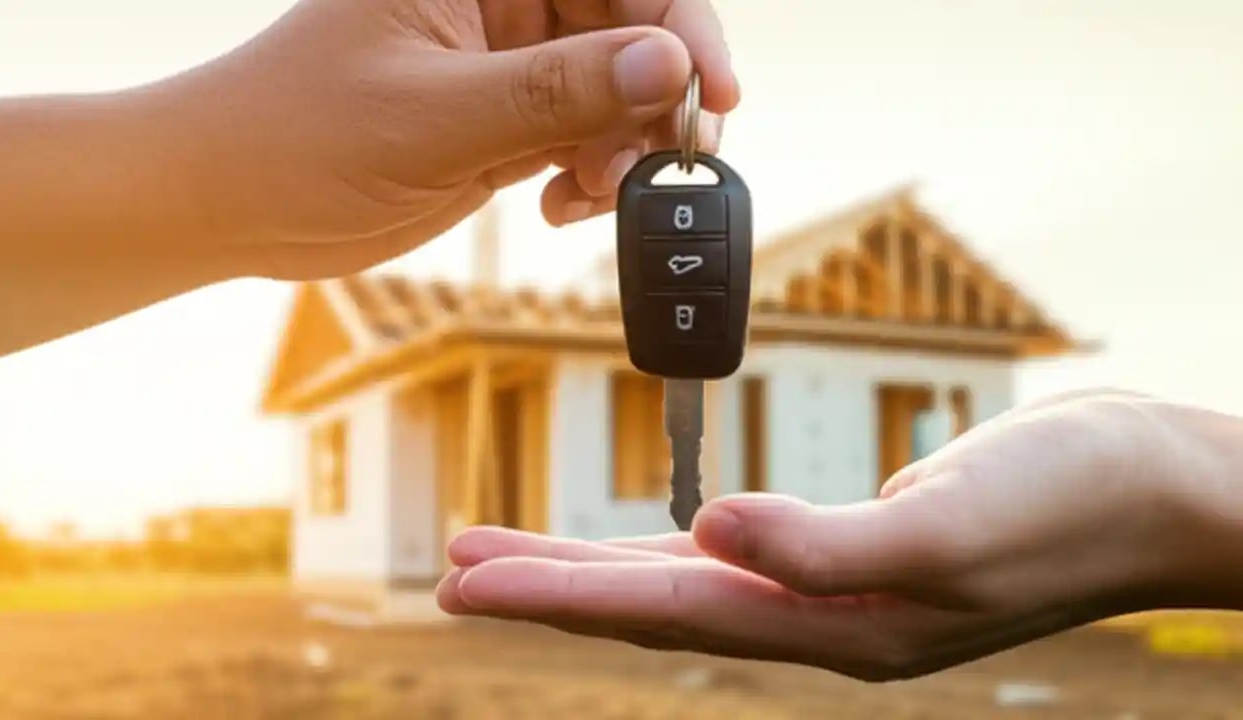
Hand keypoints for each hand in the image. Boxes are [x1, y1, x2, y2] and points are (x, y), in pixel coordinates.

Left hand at [168, 0, 738, 277]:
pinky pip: (583, 138)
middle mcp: (499, 1)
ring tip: (595, 193)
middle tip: (668, 159)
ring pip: (614, 91)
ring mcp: (505, 63)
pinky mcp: (502, 120)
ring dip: (626, 148)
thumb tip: (666, 64)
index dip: (678, 17)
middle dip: (657, 97)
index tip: (708, 87)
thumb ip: (556, 91)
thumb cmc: (296, 135)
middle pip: (630, 27)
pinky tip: (561, 204)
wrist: (232, 205)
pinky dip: (592, 176)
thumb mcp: (435, 115)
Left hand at [437, 390, 1242, 680]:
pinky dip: (673, 544)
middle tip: (454, 565)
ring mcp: (839, 588)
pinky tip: (651, 537)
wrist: (1155, 486)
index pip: (664, 609)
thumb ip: (829, 548)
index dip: (557, 592)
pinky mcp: (856, 547)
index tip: (462, 575)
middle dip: (549, 586)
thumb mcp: (956, 526)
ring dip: (594, 565)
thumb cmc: (1074, 501)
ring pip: (683, 580)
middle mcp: (823, 620)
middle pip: (652, 605)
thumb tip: (709, 531)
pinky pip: (736, 551)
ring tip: (515, 549)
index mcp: (837, 629)